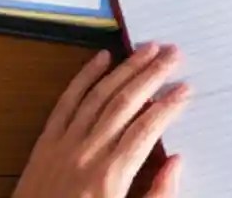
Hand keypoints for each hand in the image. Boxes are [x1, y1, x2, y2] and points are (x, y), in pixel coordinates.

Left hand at [13, 44, 189, 197]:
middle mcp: (87, 154)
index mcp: (109, 178)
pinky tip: (101, 58)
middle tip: (173, 54)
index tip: (185, 89)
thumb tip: (175, 163)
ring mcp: (63, 144)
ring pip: (98, 95)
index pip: (146, 130)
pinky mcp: (45, 143)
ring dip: (124, 69)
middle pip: (125, 103)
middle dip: (151, 75)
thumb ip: (156, 197)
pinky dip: (84, 77)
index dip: (168, 106)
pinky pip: (66, 102)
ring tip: (146, 49)